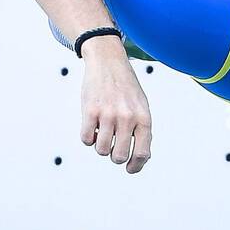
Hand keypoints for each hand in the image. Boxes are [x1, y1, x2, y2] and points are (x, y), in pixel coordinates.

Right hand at [79, 44, 151, 172]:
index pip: (143, 153)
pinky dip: (88, 137)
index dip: (136, 166)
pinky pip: (86, 139)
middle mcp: (127, 117)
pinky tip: (93, 126)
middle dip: (115, 156)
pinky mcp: (90, 110)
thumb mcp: (141, 106)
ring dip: (100, 146)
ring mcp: (108, 114)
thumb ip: (142, 130)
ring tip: (103, 131)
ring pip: (101, 150)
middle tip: (113, 146)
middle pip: (119, 156)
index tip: (130, 168)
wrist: (108, 61)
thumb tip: (141, 158)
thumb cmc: (126, 86)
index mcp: (144, 117)